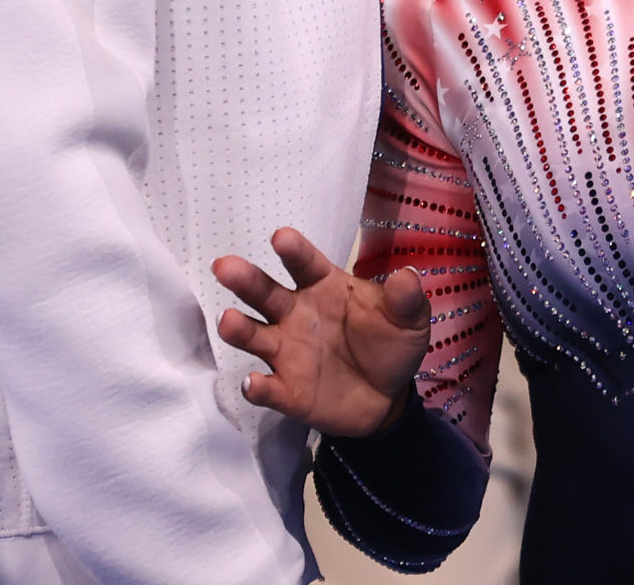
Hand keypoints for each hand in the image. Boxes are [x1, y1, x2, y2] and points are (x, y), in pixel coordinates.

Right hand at [211, 227, 431, 437]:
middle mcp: (297, 315)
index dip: (294, 251)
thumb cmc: (391, 344)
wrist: (388, 396)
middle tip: (224, 266)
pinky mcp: (288, 391)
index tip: (281, 237)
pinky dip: (256, 387)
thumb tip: (407, 275)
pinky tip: (252, 383)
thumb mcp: (409, 319)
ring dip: (239, 329)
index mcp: (325, 287)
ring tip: (228, 320)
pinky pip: (267, 388)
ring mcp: (288, 353)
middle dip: (246, 280)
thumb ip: (406, 298)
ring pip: (256, 336)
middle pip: (266, 295)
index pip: (306, 265)